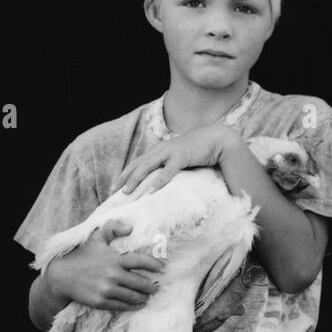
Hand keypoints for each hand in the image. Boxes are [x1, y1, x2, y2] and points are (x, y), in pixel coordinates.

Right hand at [46, 220, 165, 311]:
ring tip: (149, 296)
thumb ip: (113, 228)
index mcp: (114, 259)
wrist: (62, 276)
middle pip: (141, 283)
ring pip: (133, 296)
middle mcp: (112, 275)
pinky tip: (139, 304)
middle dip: (151, 286)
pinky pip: (122, 306)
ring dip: (144, 297)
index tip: (162, 269)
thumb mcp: (96, 237)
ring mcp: (107, 290)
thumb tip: (130, 228)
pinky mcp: (101, 302)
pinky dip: (134, 306)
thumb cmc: (81, 255)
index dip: (154, 265)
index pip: (140, 262)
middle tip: (157, 287)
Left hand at [114, 125, 235, 196]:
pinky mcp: (182, 156)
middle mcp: (162, 150)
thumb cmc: (200, 152)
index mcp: (161, 151)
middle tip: (114, 192)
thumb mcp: (182, 162)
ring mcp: (171, 151)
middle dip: (125, 177)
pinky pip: (168, 170)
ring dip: (135, 179)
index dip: (127, 173)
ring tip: (127, 192)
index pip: (139, 162)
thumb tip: (166, 185)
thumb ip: (172, 170)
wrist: (217, 138)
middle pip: (138, 164)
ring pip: (148, 166)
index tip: (117, 187)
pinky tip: (151, 191)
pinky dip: (159, 180)